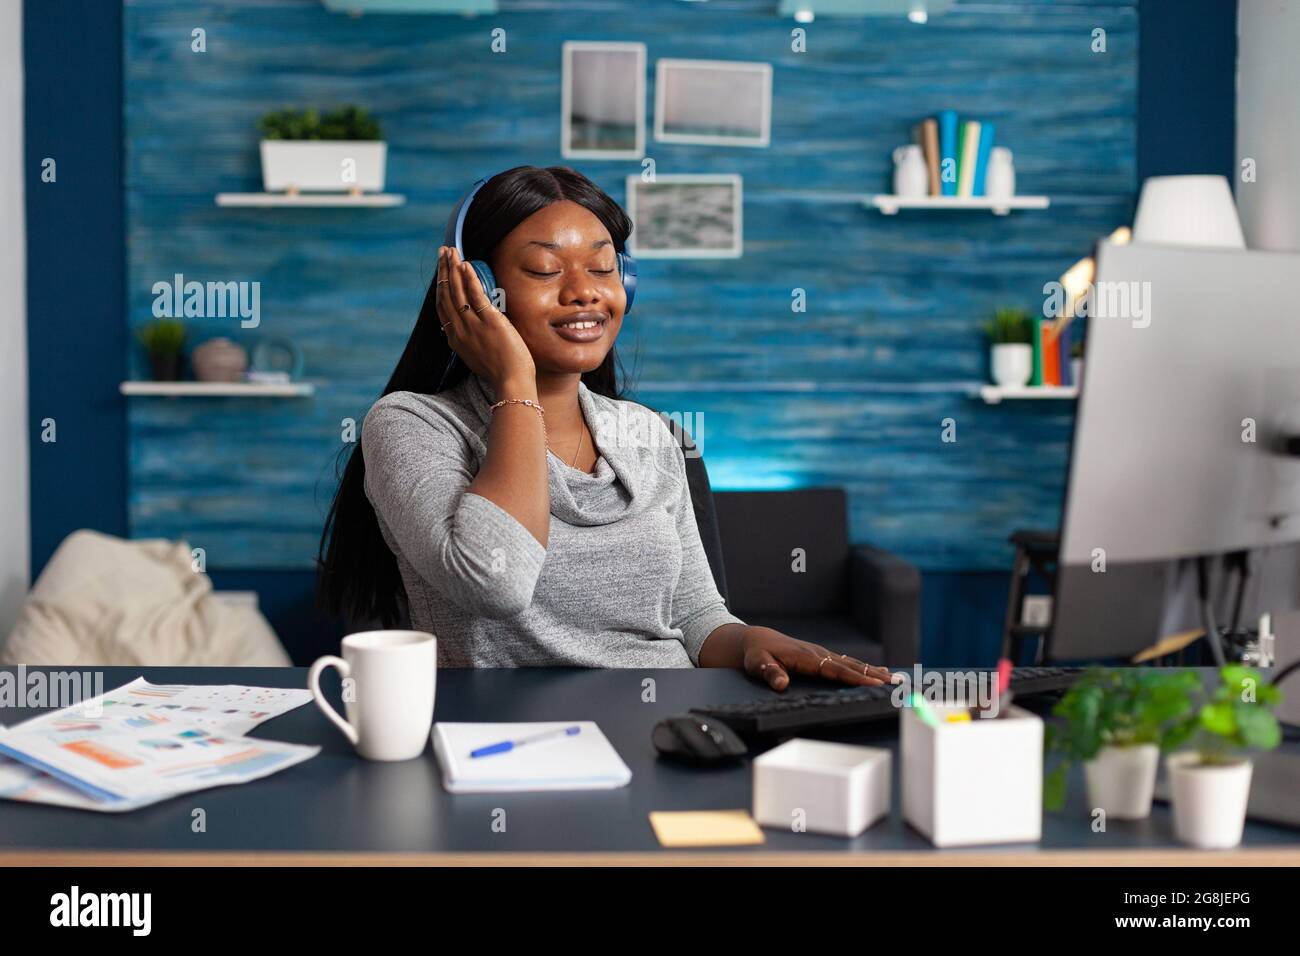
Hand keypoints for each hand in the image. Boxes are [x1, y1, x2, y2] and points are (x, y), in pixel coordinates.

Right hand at [437, 245, 534, 390]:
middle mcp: (458, 330)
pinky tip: (466, 265)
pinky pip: (475, 296)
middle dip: (444, 270)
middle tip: (443, 252)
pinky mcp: (489, 322)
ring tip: (452, 251)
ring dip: (453, 268)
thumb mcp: (477, 355)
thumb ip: (470, 339)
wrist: (511, 382)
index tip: (442, 271)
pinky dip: (469, 279)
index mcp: (454, 339)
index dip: (441, 286)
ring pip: (456, 291)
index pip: (442, 307)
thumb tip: (469, 327)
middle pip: (446, 294)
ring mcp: (472, 326)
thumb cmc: (500, 371)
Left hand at [739, 626, 894, 691]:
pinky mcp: (823, 657)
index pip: (836, 670)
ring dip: (875, 672)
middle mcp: (819, 654)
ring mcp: (823, 654)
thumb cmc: (757, 655)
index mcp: (806, 658)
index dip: (856, 678)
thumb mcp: (757, 664)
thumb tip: (781, 684)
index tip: (875, 684)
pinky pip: (848, 663)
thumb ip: (769, 673)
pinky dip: (865, 668)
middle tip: (897, 684)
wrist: (757, 640)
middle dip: (875, 675)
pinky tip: (881, 672)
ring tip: (897, 679)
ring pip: (853, 664)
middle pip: (851, 666)